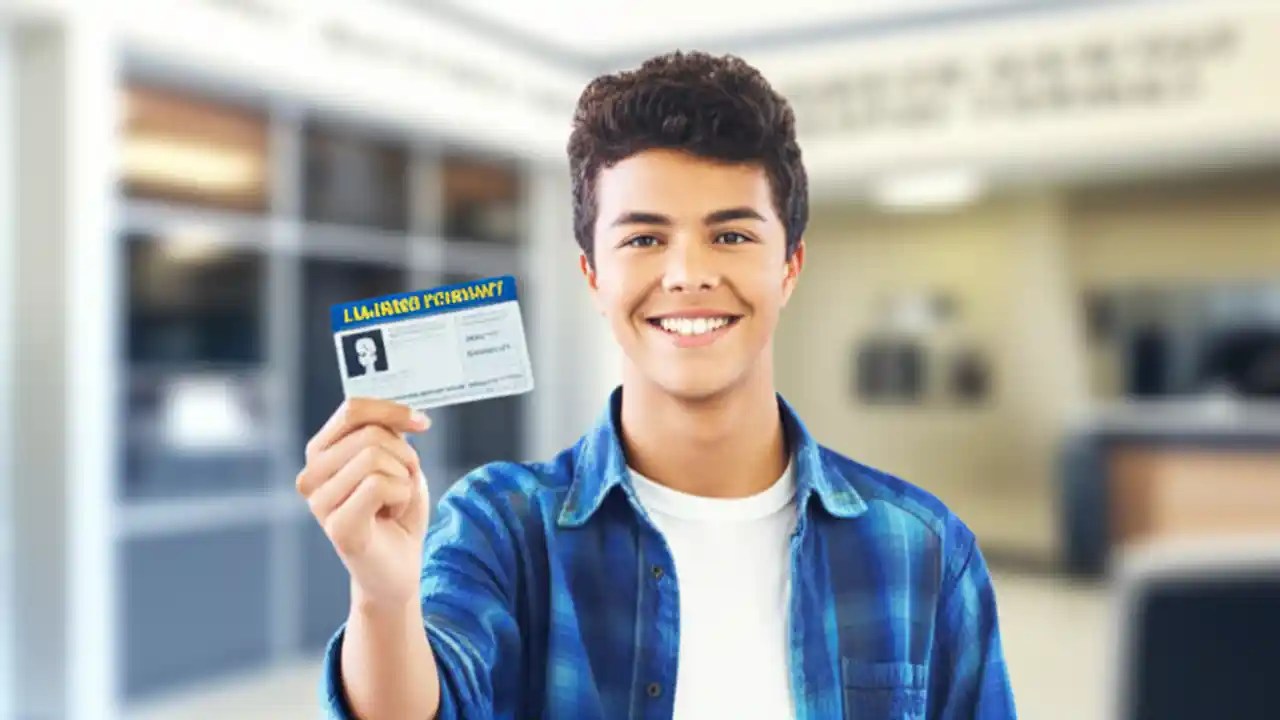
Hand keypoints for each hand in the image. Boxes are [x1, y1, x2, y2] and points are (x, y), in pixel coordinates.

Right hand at [297, 398, 431, 609]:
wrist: (400, 566)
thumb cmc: (397, 511)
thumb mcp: (398, 460)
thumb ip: (389, 433)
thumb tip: (403, 415)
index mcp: (321, 453)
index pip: (353, 410)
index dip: (393, 411)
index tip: (422, 423)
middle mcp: (311, 475)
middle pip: (370, 434)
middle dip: (404, 455)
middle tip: (403, 483)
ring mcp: (320, 502)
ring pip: (375, 457)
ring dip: (403, 479)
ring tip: (394, 503)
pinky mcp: (338, 526)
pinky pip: (378, 485)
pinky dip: (401, 497)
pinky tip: (392, 516)